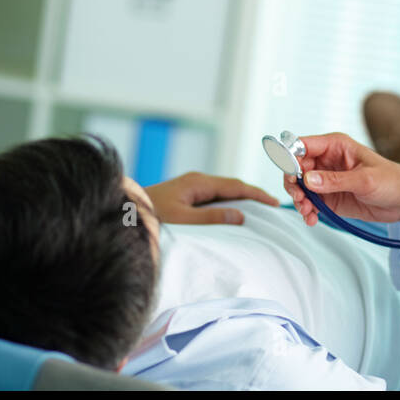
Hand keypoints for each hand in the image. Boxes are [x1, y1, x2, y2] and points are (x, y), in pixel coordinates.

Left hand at [144, 172, 280, 224]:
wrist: (125, 212)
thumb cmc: (151, 216)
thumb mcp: (183, 219)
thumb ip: (212, 218)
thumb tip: (241, 215)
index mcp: (199, 183)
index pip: (236, 186)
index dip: (257, 194)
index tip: (274, 202)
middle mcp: (197, 180)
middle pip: (232, 185)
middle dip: (253, 194)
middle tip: (272, 206)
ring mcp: (190, 186)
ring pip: (223, 190)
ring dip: (241, 197)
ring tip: (258, 209)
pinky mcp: (185, 193)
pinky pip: (214, 195)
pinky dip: (228, 201)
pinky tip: (232, 211)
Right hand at [282, 131, 399, 226]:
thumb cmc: (391, 181)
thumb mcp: (365, 180)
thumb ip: (335, 180)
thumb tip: (307, 179)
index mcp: (335, 146)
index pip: (303, 145)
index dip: (291, 157)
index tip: (291, 175)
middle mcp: (327, 161)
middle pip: (296, 168)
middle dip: (293, 183)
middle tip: (299, 198)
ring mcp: (326, 180)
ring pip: (299, 186)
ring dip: (298, 200)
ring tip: (307, 212)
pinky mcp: (328, 197)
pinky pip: (309, 202)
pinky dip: (306, 211)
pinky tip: (312, 219)